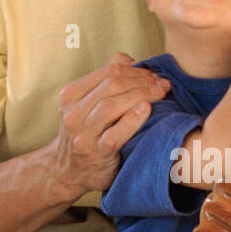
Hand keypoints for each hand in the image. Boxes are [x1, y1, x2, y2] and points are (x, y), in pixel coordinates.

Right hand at [48, 54, 169, 201]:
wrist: (67, 171)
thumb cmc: (85, 133)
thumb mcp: (86, 104)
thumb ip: (104, 81)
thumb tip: (129, 60)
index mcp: (71, 95)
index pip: (108, 71)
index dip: (136, 70)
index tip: (155, 75)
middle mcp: (74, 113)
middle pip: (112, 85)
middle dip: (142, 81)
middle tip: (163, 84)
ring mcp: (84, 135)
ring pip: (111, 106)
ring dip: (141, 95)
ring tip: (161, 94)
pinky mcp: (97, 154)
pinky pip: (114, 135)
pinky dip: (132, 120)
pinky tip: (147, 110)